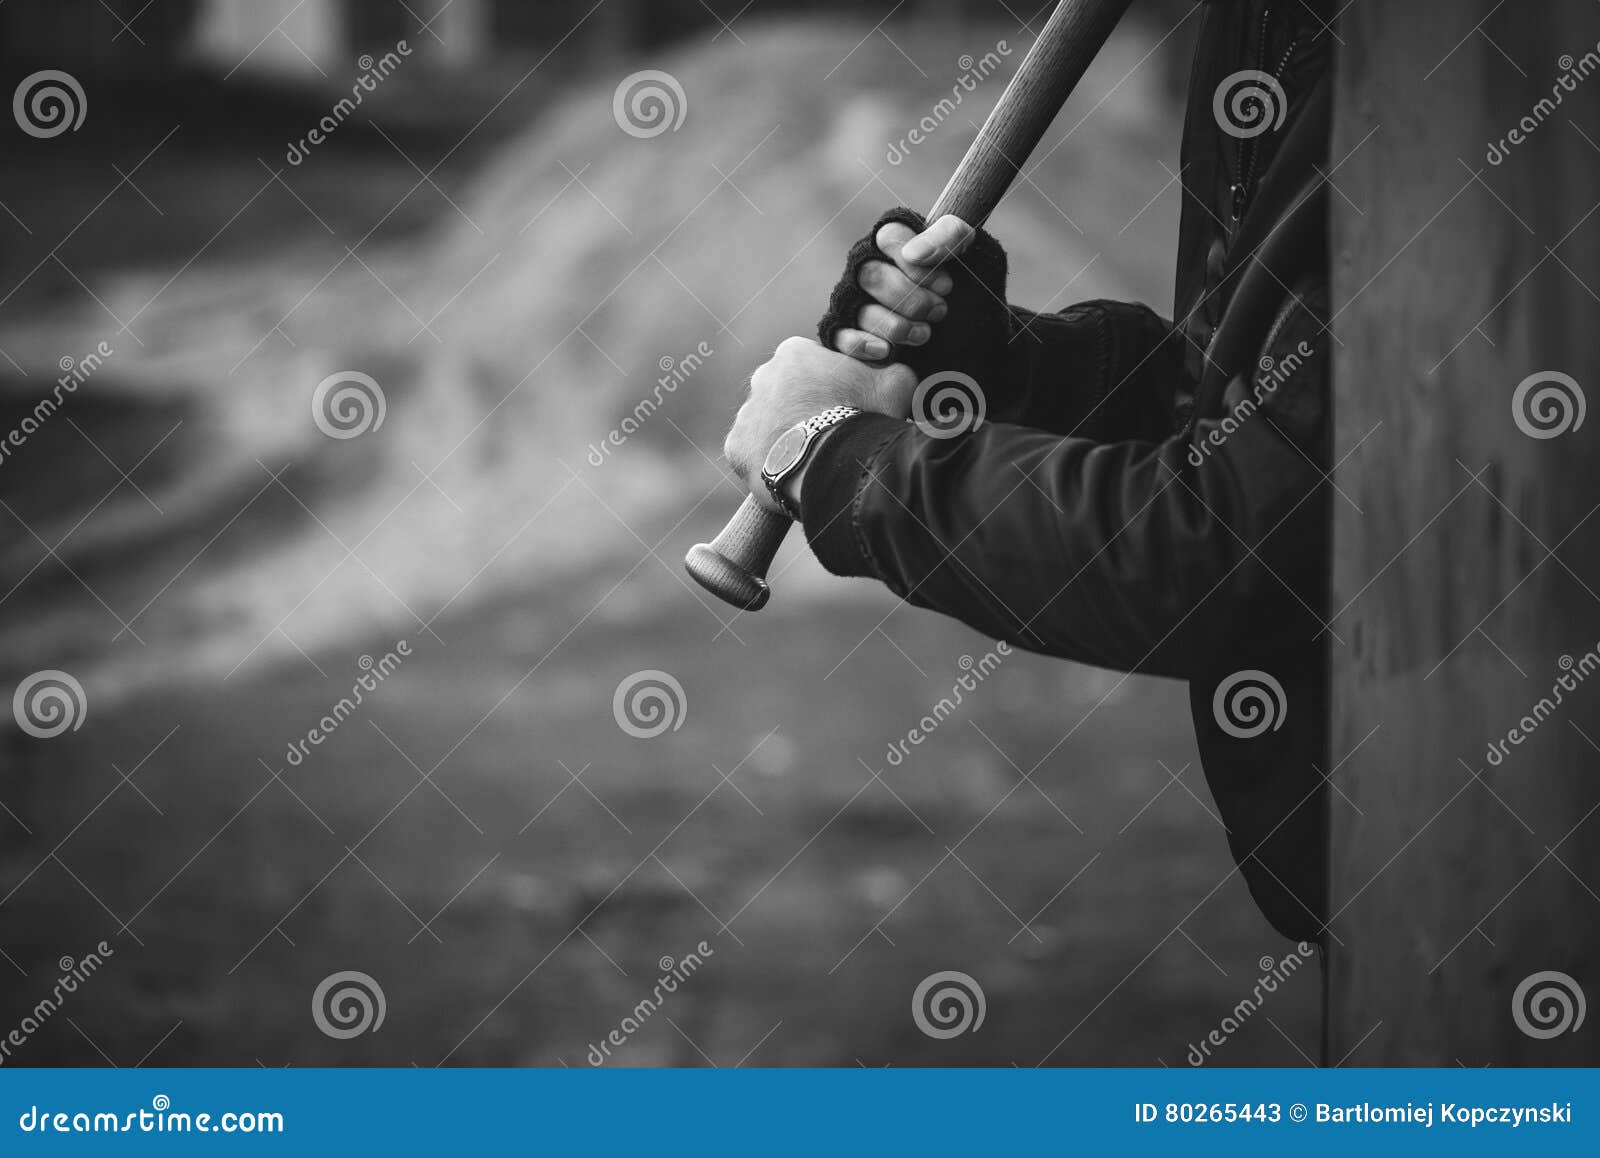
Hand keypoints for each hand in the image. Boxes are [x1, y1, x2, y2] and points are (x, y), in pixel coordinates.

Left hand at [724, 336, 915, 511]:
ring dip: (784, 437)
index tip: (847, 408)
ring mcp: (745, 414)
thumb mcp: (897, 381)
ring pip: (766, 425)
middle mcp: (761, 376)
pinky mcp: (735, 448)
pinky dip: (767, 463)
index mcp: (794, 352)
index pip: (812, 366)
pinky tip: (790, 473)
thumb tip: (895, 369)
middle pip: (785, 394)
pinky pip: (751, 455)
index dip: (833, 388)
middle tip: (830, 434)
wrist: (836, 463)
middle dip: (803, 410)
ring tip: (812, 459)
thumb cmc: (866, 415)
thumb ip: (892, 369)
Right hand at [832, 214, 976, 361]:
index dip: (919, 266)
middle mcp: (865, 265)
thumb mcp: (961, 246)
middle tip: (939, 312)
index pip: (891, 239)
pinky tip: (886, 350)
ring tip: (924, 334)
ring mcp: (853, 299)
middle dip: (912, 300)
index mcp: (890, 240)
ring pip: (863, 310)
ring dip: (897, 327)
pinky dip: (863, 345)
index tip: (946, 287)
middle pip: (873, 276)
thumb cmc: (950, 273)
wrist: (959, 312)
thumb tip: (914, 253)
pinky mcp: (847, 329)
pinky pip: (842, 336)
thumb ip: (946, 235)